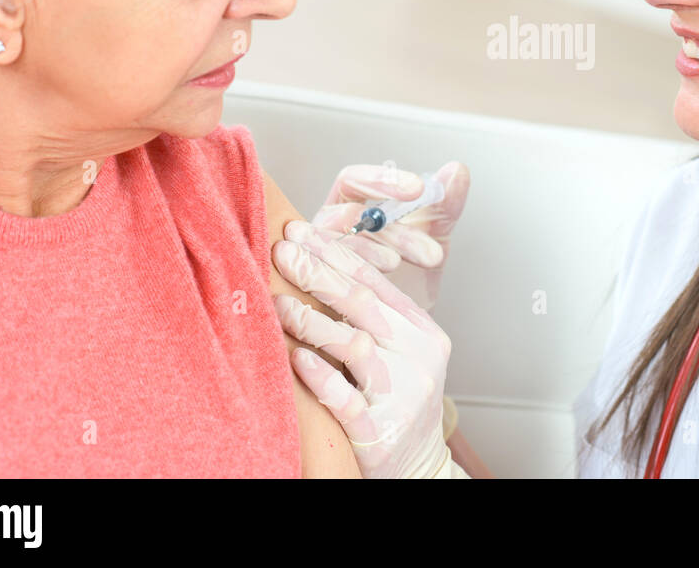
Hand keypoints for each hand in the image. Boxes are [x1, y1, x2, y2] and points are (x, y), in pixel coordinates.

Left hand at [273, 231, 460, 478]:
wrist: (418, 467)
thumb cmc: (398, 402)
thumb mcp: (398, 351)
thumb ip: (370, 315)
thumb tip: (317, 264)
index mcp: (422, 331)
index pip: (375, 280)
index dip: (335, 252)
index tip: (301, 233)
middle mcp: (418, 357)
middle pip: (363, 304)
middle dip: (317, 273)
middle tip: (282, 252)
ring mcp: (402, 395)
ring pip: (354, 346)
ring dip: (310, 321)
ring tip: (276, 303)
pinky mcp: (380, 432)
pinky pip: (346, 399)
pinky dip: (320, 375)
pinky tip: (296, 358)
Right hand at [292, 160, 469, 311]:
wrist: (398, 337)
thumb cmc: (407, 282)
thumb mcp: (431, 241)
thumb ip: (444, 206)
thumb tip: (457, 170)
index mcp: (347, 207)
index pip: (353, 181)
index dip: (381, 181)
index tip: (418, 189)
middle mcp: (324, 231)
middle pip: (346, 215)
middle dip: (392, 231)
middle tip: (432, 253)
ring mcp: (312, 261)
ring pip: (333, 248)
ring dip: (371, 254)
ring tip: (398, 265)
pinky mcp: (309, 295)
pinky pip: (320, 284)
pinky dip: (348, 285)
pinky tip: (375, 295)